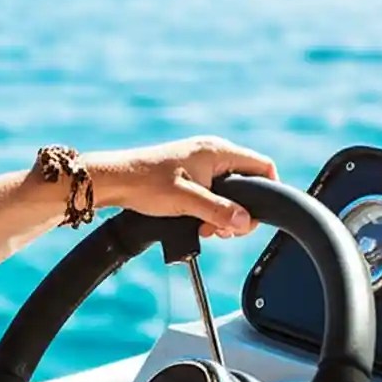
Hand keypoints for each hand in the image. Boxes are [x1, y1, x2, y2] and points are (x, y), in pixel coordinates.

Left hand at [84, 136, 279, 238]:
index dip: (268, 191)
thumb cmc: (145, 183)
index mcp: (217, 151)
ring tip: (205, 228)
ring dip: (222, 215)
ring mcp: (201, 165)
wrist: (113, 182)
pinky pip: (212, 195)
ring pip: (229, 193)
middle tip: (222, 230)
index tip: (256, 216)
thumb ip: (219, 211)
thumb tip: (245, 221)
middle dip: (239, 212)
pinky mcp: (189, 176)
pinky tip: (196, 223)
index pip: (262, 166)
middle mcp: (212, 154)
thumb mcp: (187, 201)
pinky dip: (209, 211)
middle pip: (247, 184)